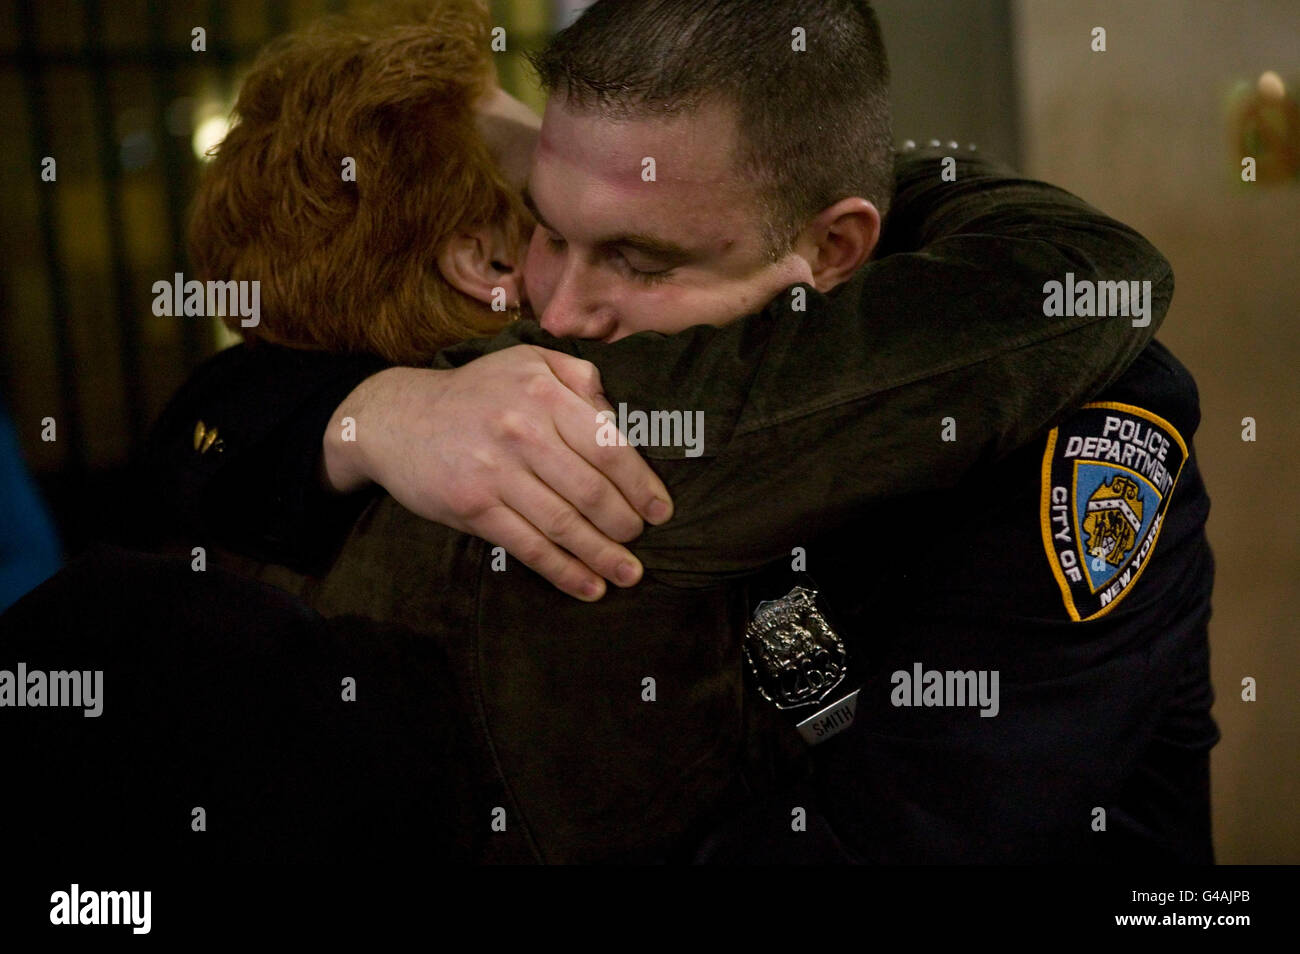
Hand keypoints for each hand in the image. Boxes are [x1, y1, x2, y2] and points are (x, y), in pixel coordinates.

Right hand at [321, 345, 672, 599]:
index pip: (608, 445)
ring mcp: (495, 472)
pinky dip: (564, 571)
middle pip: (591, 489)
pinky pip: (529, 546)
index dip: (641, 484)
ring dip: (603, 555)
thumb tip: (623, 417)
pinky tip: (589, 587)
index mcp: (542, 392)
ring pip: (564, 523)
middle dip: (626, 524)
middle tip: (641, 540)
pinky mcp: (472, 507)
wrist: (397, 419)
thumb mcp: (528, 362)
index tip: (661, 510)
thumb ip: (580, 378)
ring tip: (630, 574)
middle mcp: (521, 430)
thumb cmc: (476, 393)